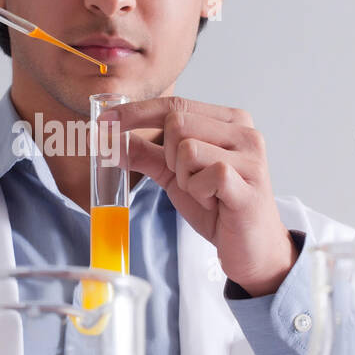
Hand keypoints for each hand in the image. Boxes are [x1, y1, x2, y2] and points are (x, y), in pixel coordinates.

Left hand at [98, 96, 295, 296]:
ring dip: (185, 179)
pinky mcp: (251, 183)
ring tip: (205, 194)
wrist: (252, 249)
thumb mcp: (176, 176)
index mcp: (228, 121)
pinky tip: (215, 204)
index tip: (102, 121)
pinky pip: (206, 175)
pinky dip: (200, 193)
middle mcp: (244, 131)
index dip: (135, 112)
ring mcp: (251, 156)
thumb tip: (107, 139)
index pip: (174, 105)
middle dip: (168, 156)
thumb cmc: (218, 208)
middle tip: (188, 181)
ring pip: (187, 149)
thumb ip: (146, 154)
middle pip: (177, 122)